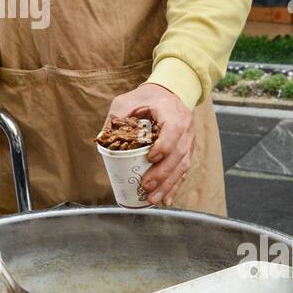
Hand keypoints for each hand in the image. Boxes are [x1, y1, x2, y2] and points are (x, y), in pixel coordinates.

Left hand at [102, 82, 194, 205]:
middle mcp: (185, 127)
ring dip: (168, 185)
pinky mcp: (187, 150)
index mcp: (171, 112)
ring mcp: (188, 140)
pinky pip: (184, 170)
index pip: (173, 130)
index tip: (150, 158)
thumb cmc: (147, 97)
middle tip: (145, 186)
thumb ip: (116, 116)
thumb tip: (104, 138)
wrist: (170, 93)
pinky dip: (175, 186)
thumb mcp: (127, 100)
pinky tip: (166, 199)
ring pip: (183, 165)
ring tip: (153, 199)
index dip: (164, 146)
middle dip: (162, 174)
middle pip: (178, 154)